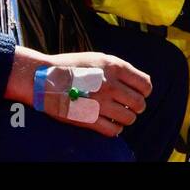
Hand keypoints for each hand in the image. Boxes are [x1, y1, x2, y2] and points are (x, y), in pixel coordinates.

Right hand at [6, 47, 150, 137]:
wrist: (44, 79)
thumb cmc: (71, 66)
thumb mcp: (98, 58)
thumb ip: (119, 69)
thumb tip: (138, 83)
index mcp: (114, 67)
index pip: (145, 84)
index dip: (144, 91)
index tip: (139, 93)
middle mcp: (110, 85)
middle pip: (139, 103)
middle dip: (136, 106)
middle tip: (128, 105)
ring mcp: (100, 103)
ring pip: (129, 118)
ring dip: (126, 118)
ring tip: (117, 114)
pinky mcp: (89, 119)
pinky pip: (114, 130)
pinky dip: (115, 129)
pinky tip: (109, 122)